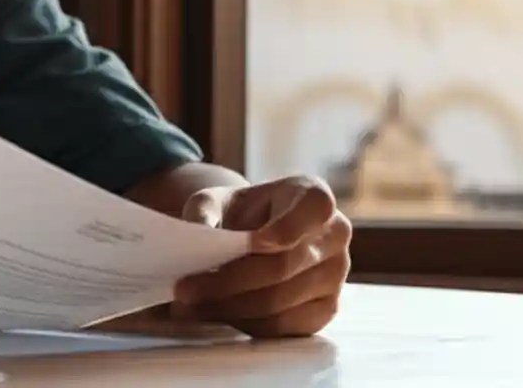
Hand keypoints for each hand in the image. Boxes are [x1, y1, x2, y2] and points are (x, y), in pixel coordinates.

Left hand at [171, 175, 350, 337]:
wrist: (254, 234)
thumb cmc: (238, 213)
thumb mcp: (215, 200)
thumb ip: (204, 212)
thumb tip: (198, 235)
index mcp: (314, 196)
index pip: (314, 209)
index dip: (285, 229)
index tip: (252, 243)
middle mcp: (335, 234)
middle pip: (282, 266)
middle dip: (228, 282)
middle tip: (186, 289)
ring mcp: (336, 274)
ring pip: (280, 301)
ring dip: (229, 307)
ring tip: (191, 305)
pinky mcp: (326, 308)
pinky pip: (285, 326)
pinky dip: (245, 324)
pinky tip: (217, 315)